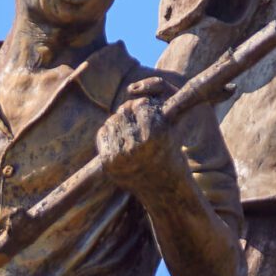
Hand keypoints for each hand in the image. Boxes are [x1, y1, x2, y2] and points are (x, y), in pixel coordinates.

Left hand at [97, 77, 181, 197]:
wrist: (163, 186)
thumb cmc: (171, 147)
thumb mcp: (173, 117)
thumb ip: (156, 90)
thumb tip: (130, 89)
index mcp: (156, 132)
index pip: (140, 105)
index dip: (144, 106)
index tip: (149, 113)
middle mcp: (137, 145)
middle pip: (123, 112)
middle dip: (129, 113)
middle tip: (138, 125)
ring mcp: (121, 156)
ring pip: (111, 121)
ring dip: (119, 123)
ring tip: (130, 134)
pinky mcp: (108, 163)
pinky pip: (102, 134)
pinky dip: (110, 134)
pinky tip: (121, 142)